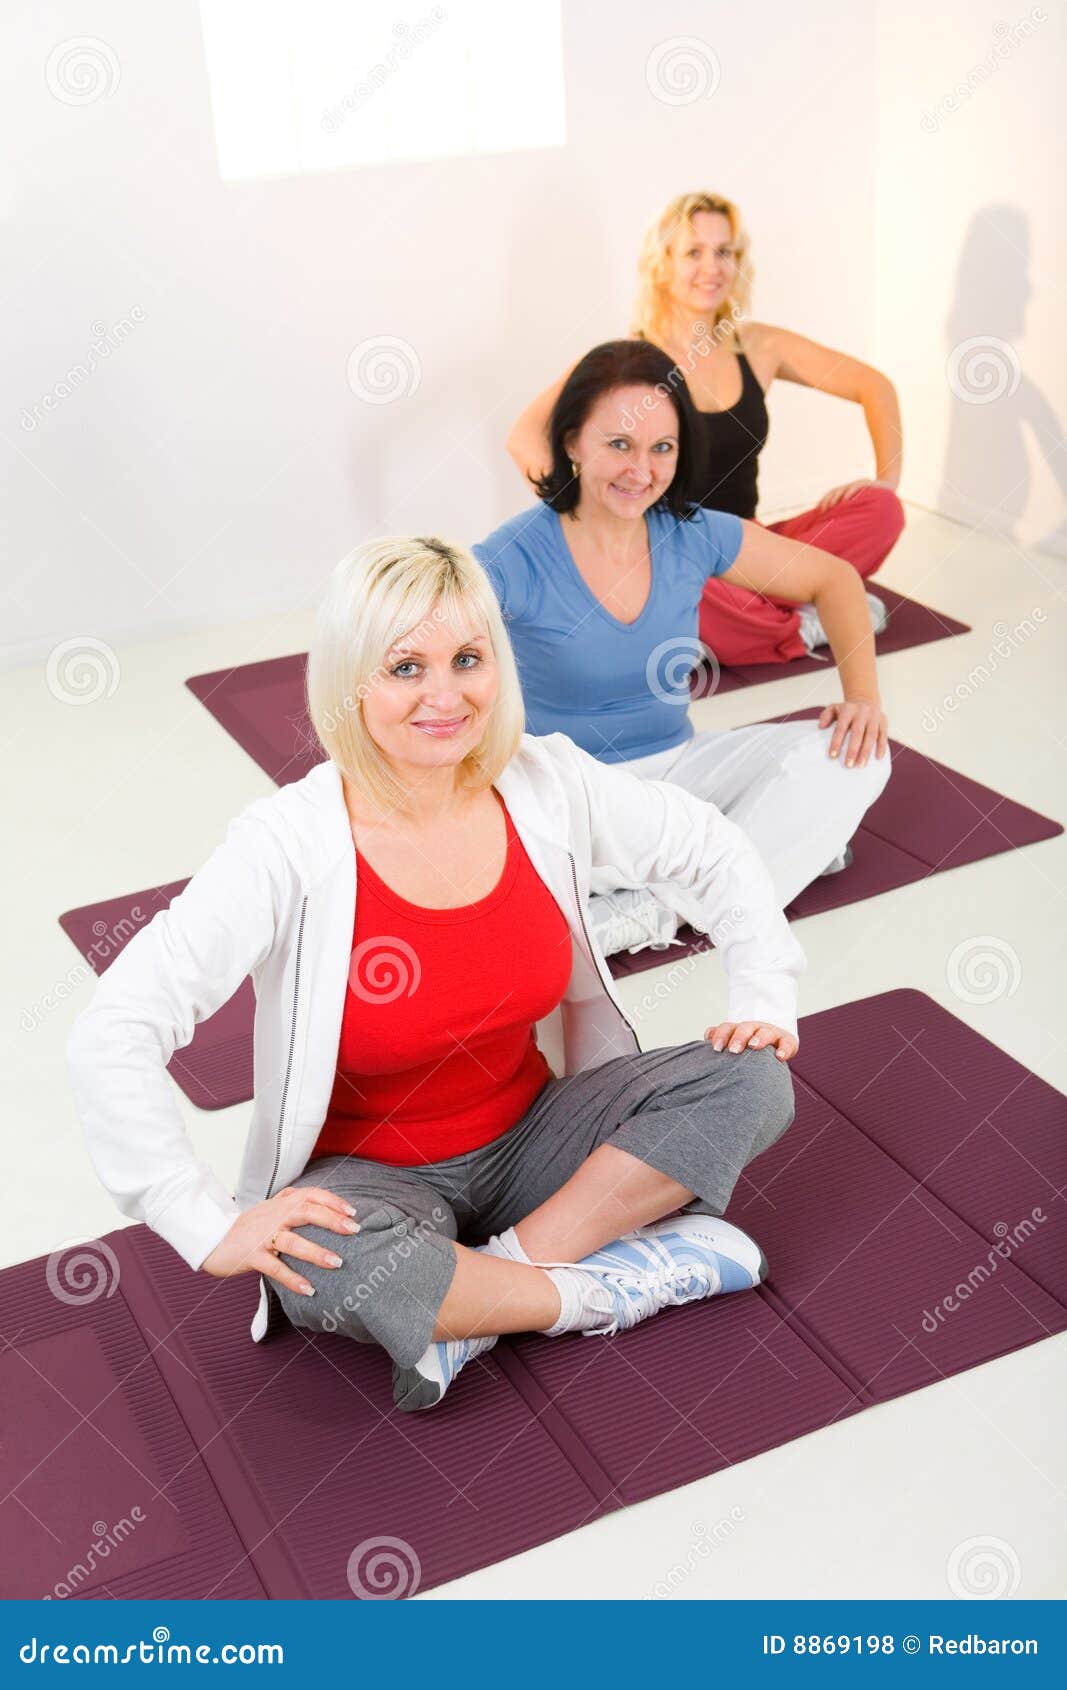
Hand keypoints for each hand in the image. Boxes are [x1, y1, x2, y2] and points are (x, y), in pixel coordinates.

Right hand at [201, 1184, 358, 1298]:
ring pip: (292, 1241)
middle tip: (353, 1230)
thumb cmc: (248, 1227)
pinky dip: (293, 1279)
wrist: (214, 1239)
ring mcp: (262, 1237)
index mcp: (280, 1204)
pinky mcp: (252, 1257)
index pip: (310, 1194)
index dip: (332, 1200)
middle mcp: (273, 1216)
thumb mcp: (271, 1209)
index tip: (352, 1211)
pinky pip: (275, 1269)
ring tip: (337, 1262)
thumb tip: (327, 1206)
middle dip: (331, 1220)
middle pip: (305, 1211)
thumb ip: (294, 1203)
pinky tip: (308, 1289)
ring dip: (316, 1252)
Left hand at [705, 1020, 797, 1061]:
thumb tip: (706, 1039)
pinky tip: (780, 1057)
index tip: (716, 1048)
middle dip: (739, 1037)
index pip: (727, 1028)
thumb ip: (720, 1040)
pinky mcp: (787, 1041)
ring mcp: (771, 1033)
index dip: (721, 1036)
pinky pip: (787, 1044)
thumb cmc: (748, 1048)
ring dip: (759, 1038)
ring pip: (765, 1032)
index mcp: (738, 1030)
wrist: (773, 1040)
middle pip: (745, 1028)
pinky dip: (784, 1049)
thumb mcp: (734, 1043)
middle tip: (733, 1049)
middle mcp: (754, 1029)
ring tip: (753, 1046)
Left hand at [815, 477, 884, 510]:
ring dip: (836, 498)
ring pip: (843, 489)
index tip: (819, 510)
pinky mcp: (868, 483)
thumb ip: (850, 511)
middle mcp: (851, 486)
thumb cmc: (876, 500)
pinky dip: (850, 493)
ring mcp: (859, 484)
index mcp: (847, 491)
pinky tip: (845, 500)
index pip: (832, 494)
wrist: (890, 486)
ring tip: (831, 506)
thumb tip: (840, 527)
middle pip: (835, 491)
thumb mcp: (861, 507)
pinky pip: (856, 487)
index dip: (824, 501)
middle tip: (823, 510)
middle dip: (828, 500)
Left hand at [817, 698, 888, 766]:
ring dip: (866, 751)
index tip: (833, 756)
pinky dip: (881, 746)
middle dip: (853, 750)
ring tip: (861, 765)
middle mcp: (862, 712)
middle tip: (848, 765)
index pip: (841, 727)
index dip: (837, 742)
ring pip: (871, 735)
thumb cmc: (847, 710)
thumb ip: (826, 716)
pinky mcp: (883, 721)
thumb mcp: (834, 708)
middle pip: (858, 733)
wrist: (866, 700)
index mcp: (848, 710)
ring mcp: (874, 717)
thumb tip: (820, 727)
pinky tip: (878, 758)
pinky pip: (883, 735)